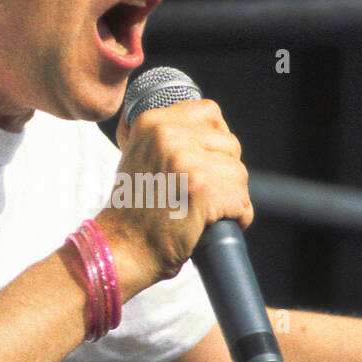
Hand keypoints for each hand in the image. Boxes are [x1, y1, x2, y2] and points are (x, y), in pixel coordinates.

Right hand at [98, 98, 251, 295]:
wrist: (121, 248)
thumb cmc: (134, 210)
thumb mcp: (140, 155)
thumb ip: (167, 136)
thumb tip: (209, 125)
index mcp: (152, 122)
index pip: (210, 112)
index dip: (216, 140)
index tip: (206, 163)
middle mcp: (167, 135)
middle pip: (230, 144)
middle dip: (224, 173)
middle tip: (199, 196)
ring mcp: (185, 161)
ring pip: (239, 173)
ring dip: (231, 197)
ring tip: (204, 212)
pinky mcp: (202, 190)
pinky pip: (241, 200)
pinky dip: (237, 217)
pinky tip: (213, 226)